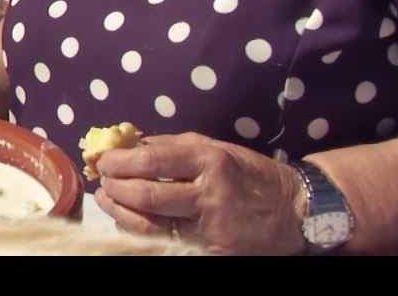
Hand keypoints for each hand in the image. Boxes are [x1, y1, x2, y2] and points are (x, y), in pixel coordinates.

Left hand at [93, 132, 306, 255]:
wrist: (295, 210)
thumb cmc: (249, 173)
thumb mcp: (216, 147)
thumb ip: (172, 146)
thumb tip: (130, 144)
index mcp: (209, 161)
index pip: (151, 161)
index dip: (119, 162)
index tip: (103, 161)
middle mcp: (209, 195)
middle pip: (147, 196)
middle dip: (115, 189)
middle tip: (103, 184)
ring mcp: (211, 228)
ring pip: (151, 226)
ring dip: (120, 214)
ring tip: (109, 202)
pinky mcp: (214, 252)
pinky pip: (167, 245)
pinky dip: (143, 235)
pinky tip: (131, 224)